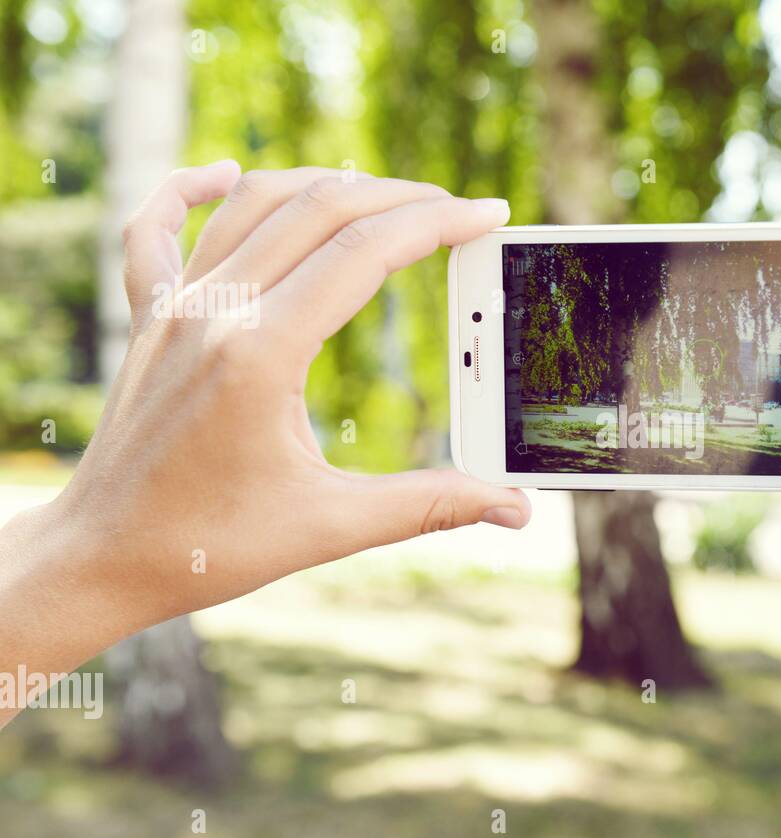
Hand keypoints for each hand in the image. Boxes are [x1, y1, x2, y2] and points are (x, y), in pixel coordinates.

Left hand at [0, 163, 529, 702]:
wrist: (102, 559)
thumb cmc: (209, 547)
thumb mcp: (333, 526)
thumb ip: (432, 505)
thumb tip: (517, 508)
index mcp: (262, 353)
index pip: (365, 253)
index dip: (438, 225)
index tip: (487, 214)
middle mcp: (214, 312)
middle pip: (319, 210)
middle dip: (401, 198)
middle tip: (458, 210)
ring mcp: (173, 307)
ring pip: (255, 204)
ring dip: (326, 187)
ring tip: (386, 196)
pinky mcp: (147, 317)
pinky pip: (158, 226)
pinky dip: (190, 188)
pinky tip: (224, 172)